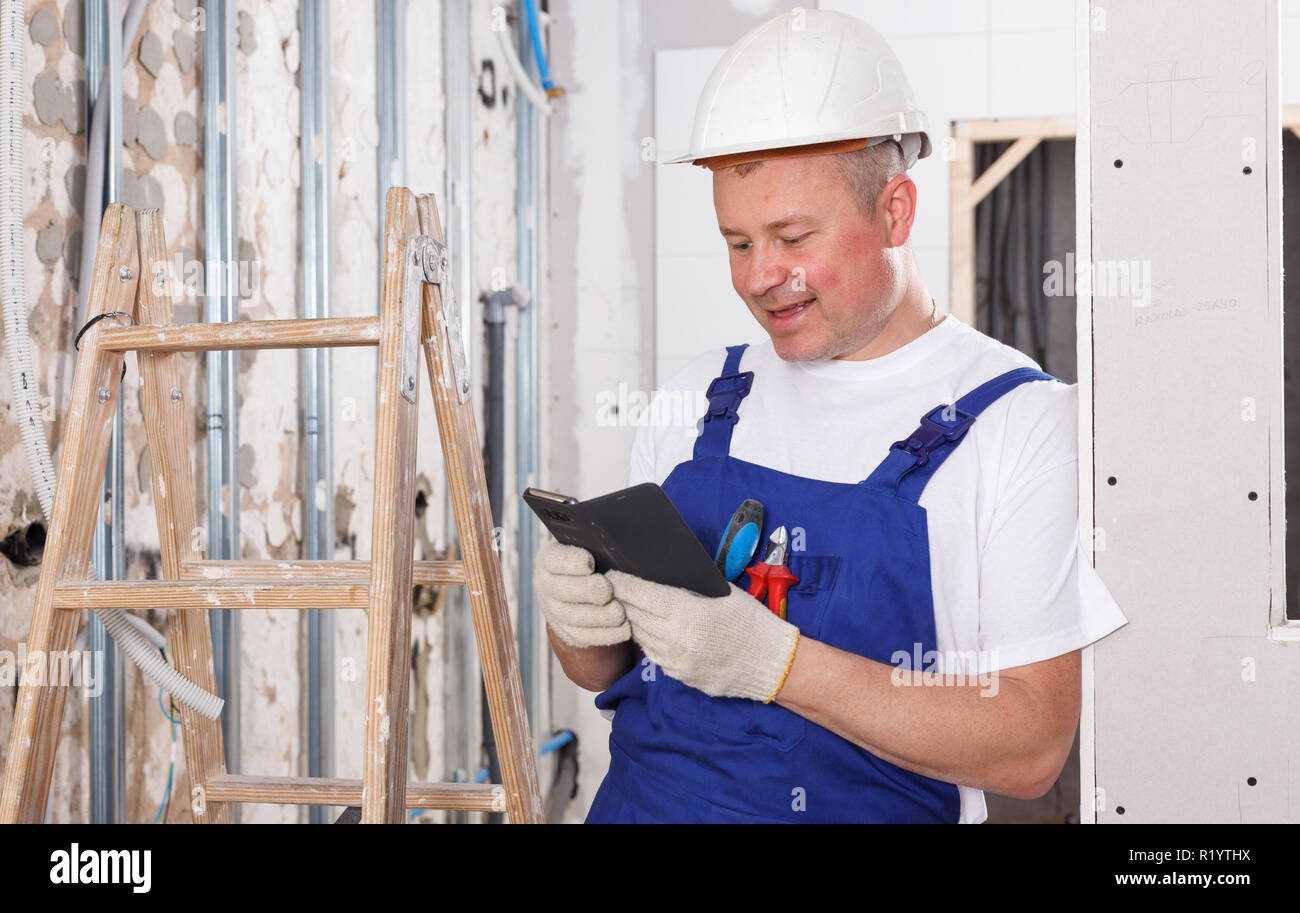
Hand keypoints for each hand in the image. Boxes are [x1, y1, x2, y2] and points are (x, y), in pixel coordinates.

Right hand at [534, 541, 631, 647]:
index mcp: (549, 560)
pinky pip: (583, 637)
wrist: (583, 588)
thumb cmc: (592, 560)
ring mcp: (554, 612)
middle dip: (588, 591)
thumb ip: (597, 545)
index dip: (571, 562)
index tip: (589, 563)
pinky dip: (605, 635)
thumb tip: (616, 547)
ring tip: (619, 613)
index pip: (555, 559)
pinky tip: (623, 629)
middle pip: (562, 591)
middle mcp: (546, 586)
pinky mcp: (567, 632)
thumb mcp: (590, 547)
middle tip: (608, 591)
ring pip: (572, 617)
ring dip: (598, 616)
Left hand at [605, 571, 799, 702]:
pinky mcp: (678, 676)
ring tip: (627, 606)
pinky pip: (654, 654)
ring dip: (632, 620)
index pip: (641, 595)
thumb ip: (691, 587)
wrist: (771, 664)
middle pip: (635, 616)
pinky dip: (648, 639)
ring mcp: (675, 662)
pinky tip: (649, 628)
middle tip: (612, 587)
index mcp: (687, 614)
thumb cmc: (751, 622)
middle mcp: (675, 640)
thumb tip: (662, 576)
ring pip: (640, 637)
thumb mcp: (724, 593)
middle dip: (622, 600)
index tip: (611, 574)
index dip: (623, 584)